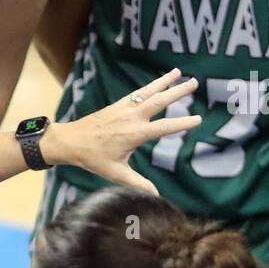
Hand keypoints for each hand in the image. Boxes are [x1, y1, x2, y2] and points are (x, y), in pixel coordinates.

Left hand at [42, 69, 200, 192]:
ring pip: (148, 92)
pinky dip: (150, 85)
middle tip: (195, 83)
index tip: (198, 119)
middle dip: (178, 92)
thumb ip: (138, 183)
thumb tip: (156, 196)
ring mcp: (124, 108)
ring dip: (165, 81)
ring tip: (179, 72)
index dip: (182, 123)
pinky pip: (137, 92)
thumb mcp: (116, 173)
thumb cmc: (92, 159)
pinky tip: (159, 81)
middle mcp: (131, 118)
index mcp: (134, 134)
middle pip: (159, 101)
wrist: (70, 141)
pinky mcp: (117, 105)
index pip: (164, 127)